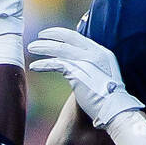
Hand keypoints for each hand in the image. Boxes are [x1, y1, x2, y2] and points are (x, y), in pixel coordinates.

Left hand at [27, 26, 143, 128]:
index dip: (66, 35)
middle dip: (53, 35)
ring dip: (44, 47)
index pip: (81, 39)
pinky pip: (55, 64)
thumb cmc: (110, 101)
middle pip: (69, 39)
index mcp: (103, 53)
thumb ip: (94, 71)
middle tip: (40, 35)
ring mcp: (86, 61)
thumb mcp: (105, 79)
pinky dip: (43, 64)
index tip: (55, 35)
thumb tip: (82, 74)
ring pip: (60, 49)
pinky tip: (34, 66)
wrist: (114, 109)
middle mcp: (95, 53)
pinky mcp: (76, 72)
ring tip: (31, 48)